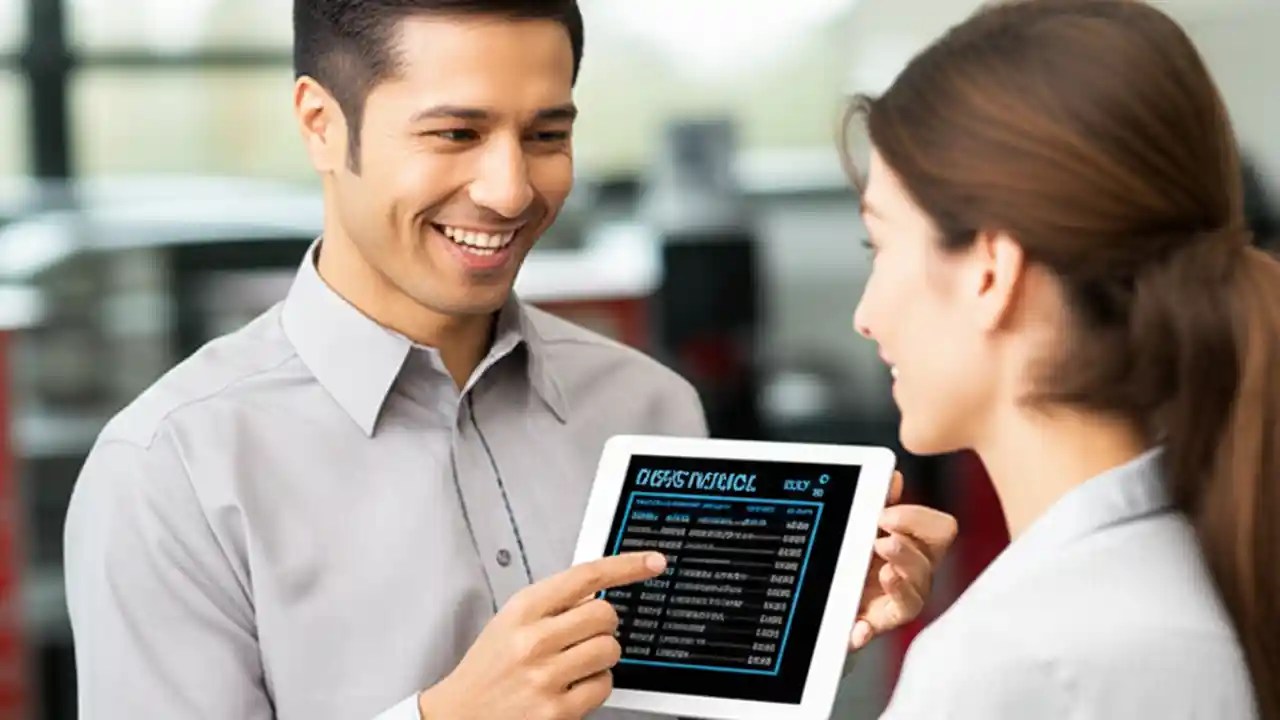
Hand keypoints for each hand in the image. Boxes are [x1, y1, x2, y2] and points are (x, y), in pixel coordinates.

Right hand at [419, 552, 665, 719]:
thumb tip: (598, 593)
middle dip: (602, 625)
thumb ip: (551, 605)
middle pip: (606, 614)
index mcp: (522, 610)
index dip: (627, 566)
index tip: (652, 562)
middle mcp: (534, 640)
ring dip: (599, 657)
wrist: (459, 716)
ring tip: (571, 665)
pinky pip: (604, 685)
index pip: (586, 576)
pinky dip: (594, 685)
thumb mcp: (509, 622)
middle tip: (582, 636)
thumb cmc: (488, 669)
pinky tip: (570, 687)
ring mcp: (546, 676)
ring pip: (610, 650)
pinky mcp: (557, 710)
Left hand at [849, 471, 957, 650]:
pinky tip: (857, 627)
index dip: (919, 521)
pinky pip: (875, 631)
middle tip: (882, 543)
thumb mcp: (866, 522)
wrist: (832, 588)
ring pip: (915, 597)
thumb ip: (880, 499)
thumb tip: (892, 477)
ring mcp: (897, 602)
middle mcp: (914, 574)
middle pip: (928, 564)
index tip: (886, 516)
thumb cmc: (859, 551)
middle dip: (908, 552)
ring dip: (900, 585)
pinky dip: (864, 630)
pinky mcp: (873, 625)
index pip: (941, 530)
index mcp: (917, 544)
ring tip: (884, 573)